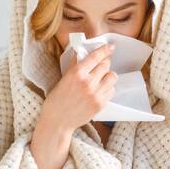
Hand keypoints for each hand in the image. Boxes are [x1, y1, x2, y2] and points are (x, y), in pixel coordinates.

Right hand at [30, 43, 116, 168]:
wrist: (58, 121)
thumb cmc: (57, 99)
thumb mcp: (63, 79)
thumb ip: (74, 65)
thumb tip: (81, 52)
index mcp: (77, 73)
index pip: (96, 56)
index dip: (105, 50)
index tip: (110, 47)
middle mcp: (88, 82)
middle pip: (106, 65)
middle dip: (104, 63)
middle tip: (101, 65)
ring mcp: (96, 94)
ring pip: (112, 77)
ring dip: (108, 76)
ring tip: (102, 79)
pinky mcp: (101, 104)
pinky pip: (112, 91)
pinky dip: (108, 88)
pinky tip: (100, 90)